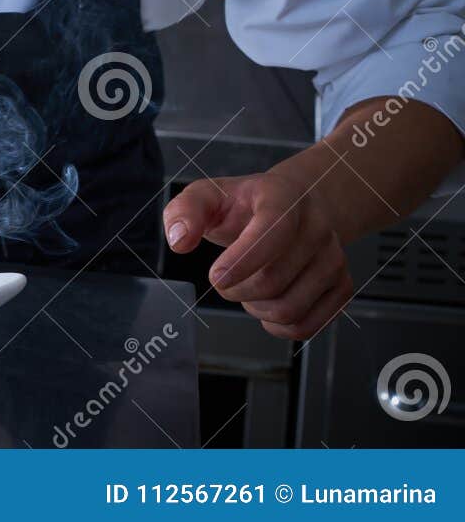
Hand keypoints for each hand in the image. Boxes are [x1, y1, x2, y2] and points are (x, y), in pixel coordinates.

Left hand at [163, 170, 353, 340]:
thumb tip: (180, 241)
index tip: (216, 276)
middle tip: (224, 279)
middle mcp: (317, 228)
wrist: (294, 206)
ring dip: (255, 308)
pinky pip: (307, 326)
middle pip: (273, 281)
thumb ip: (184, 211)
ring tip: (246, 288)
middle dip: (235, 290)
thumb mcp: (207, 195)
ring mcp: (334, 259)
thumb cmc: (246, 204)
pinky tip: (265, 306)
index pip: (273, 233)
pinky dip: (277, 326)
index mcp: (283, 198)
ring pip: (289, 309)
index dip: (242, 261)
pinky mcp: (341, 287)